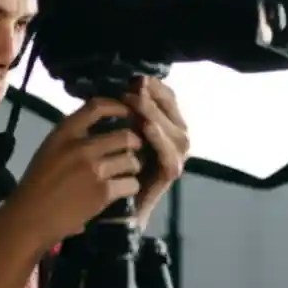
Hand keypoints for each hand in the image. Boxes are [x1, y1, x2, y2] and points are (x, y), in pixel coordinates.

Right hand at [13, 97, 144, 245]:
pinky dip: (131, 187)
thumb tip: (99, 131)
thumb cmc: (36, 185)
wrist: (30, 218)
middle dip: (135, 143)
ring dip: (133, 167)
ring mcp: (94, 169)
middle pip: (125, 135)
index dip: (118, 107)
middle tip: (133, 151)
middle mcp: (81, 147)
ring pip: (131, 160)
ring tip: (127, 173)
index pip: (97, 107)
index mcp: (64, 133)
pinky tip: (124, 190)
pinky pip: (131, 183)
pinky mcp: (103, 191)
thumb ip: (72, 138)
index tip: (127, 113)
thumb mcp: (50, 150)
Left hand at [122, 76, 189, 228]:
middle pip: (174, 113)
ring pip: (175, 133)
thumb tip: (123, 85)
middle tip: (135, 87)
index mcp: (165, 128)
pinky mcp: (169, 177)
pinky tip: (146, 128)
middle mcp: (175, 142)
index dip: (155, 87)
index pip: (167, 100)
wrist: (112, 210)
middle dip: (154, 98)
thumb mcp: (117, 134)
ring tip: (138, 101)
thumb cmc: (112, 169)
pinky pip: (169, 157)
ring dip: (155, 115)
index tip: (136, 77)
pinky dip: (160, 141)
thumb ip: (125, 113)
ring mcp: (175, 159)